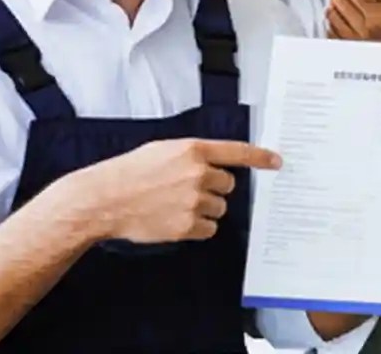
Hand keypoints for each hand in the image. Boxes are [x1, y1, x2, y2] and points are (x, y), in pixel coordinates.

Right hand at [70, 138, 281, 242]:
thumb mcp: (162, 150)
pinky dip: (197, 228)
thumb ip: (192, 155)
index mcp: (193, 150)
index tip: (277, 162)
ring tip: (174, 205)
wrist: (103, 200)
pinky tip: (174, 220)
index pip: (237, 152)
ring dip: (204, 209)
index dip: (260, 157)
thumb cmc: (129, 172)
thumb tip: (215, 164)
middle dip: (213, 189)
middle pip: (228, 185)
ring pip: (219, 208)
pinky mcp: (188, 225)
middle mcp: (198, 174)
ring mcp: (194, 201)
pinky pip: (209, 229)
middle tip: (186, 190)